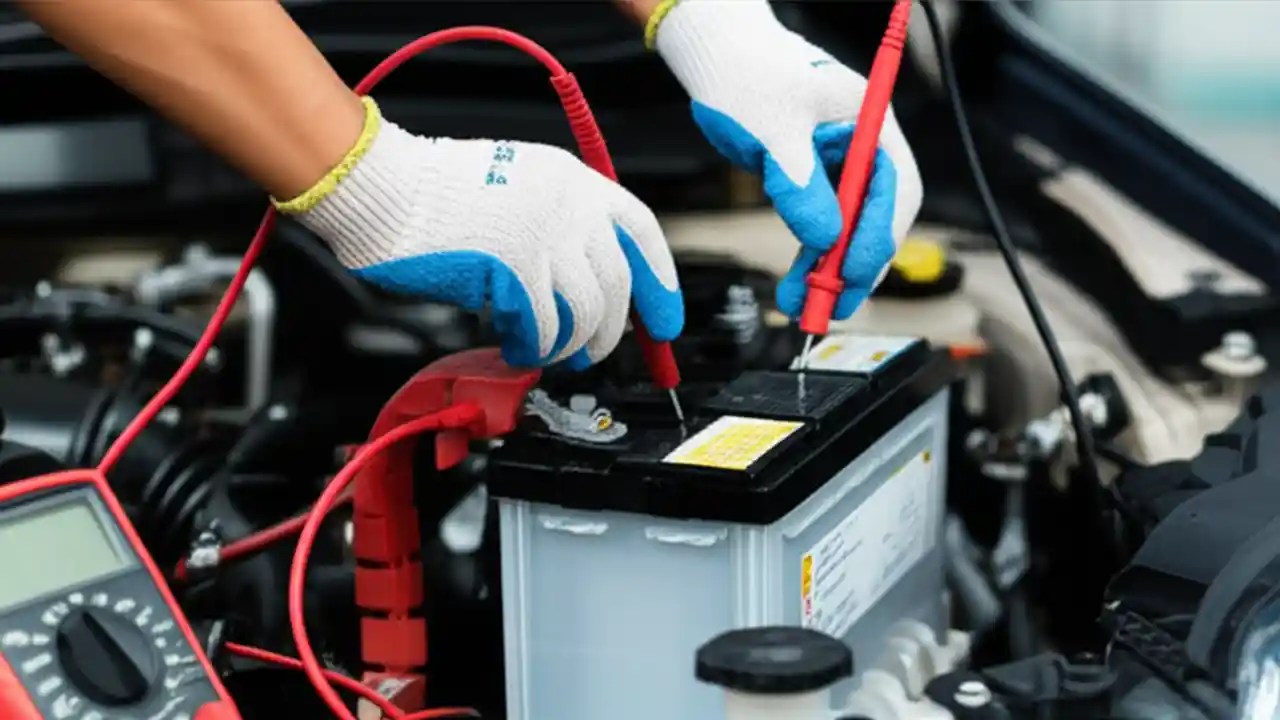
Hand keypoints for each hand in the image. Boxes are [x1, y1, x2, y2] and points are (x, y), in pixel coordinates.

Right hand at [284, 100, 682, 368]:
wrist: (385, 189)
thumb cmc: (437, 194)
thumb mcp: (520, 187)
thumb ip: (560, 226)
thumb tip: (593, 288)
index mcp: (573, 179)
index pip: (641, 233)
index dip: (659, 284)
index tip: (664, 322)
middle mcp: (568, 205)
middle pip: (618, 285)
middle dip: (610, 332)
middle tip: (592, 353)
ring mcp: (543, 237)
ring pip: (584, 314)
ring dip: (568, 345)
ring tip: (548, 351)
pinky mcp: (514, 270)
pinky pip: (541, 327)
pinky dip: (532, 345)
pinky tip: (514, 343)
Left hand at [654, 0, 922, 318]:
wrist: (717, 57)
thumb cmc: (747, 72)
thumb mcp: (772, 128)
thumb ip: (798, 184)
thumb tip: (823, 239)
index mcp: (870, 122)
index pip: (894, 188)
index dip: (877, 235)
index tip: (851, 270)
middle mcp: (863, 147)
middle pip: (879, 217)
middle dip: (856, 265)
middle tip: (831, 306)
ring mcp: (840, 166)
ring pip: (850, 231)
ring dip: (831, 272)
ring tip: (806, 307)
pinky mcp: (815, 182)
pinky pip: (824, 228)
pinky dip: (812, 259)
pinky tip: (798, 287)